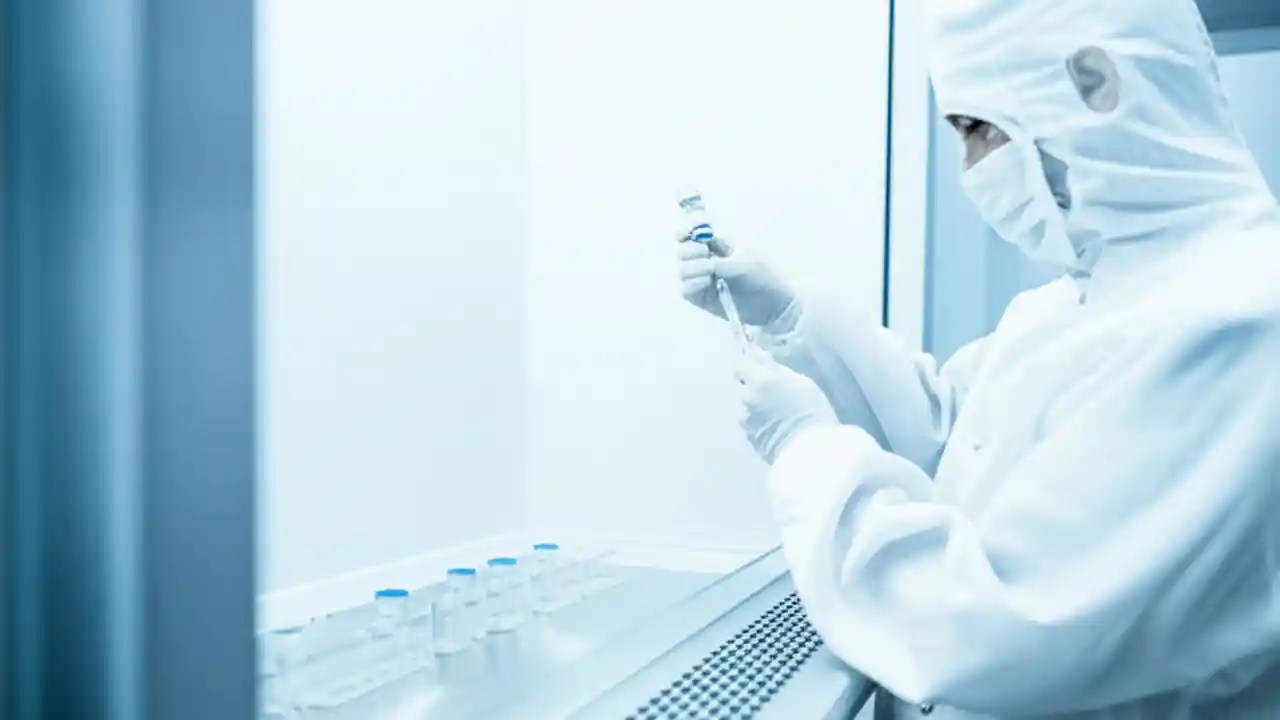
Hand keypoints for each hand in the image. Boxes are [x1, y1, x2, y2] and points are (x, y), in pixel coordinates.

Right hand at [677, 233, 795, 326]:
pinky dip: (692, 284)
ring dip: (693, 268)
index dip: (684, 232)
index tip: (686, 234)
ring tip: (710, 273)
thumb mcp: (743, 263)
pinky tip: (706, 284)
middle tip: (706, 256)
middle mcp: (703, 260)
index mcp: (714, 245)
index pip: (690, 234)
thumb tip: (704, 263)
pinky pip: (685, 289)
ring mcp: (700, 279)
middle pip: (682, 251)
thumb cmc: (761, 276)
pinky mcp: (699, 297)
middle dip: (690, 251)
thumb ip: (721, 262)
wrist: (770, 303)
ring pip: (682, 270)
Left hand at [735, 347, 836, 463]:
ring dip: (758, 407)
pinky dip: (760, 424)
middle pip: (744, 386)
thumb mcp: (801, 382)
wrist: (809, 451)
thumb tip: (759, 355)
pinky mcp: (749, 438)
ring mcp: (746, 420)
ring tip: (779, 415)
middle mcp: (747, 398)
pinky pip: (752, 424)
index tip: (760, 365)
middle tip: (775, 393)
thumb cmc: (811, 411)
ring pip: (748, 407)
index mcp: (759, 381)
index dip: (750, 364)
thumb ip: (776, 368)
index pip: (741, 364)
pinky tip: (776, 429)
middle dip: (754, 386)